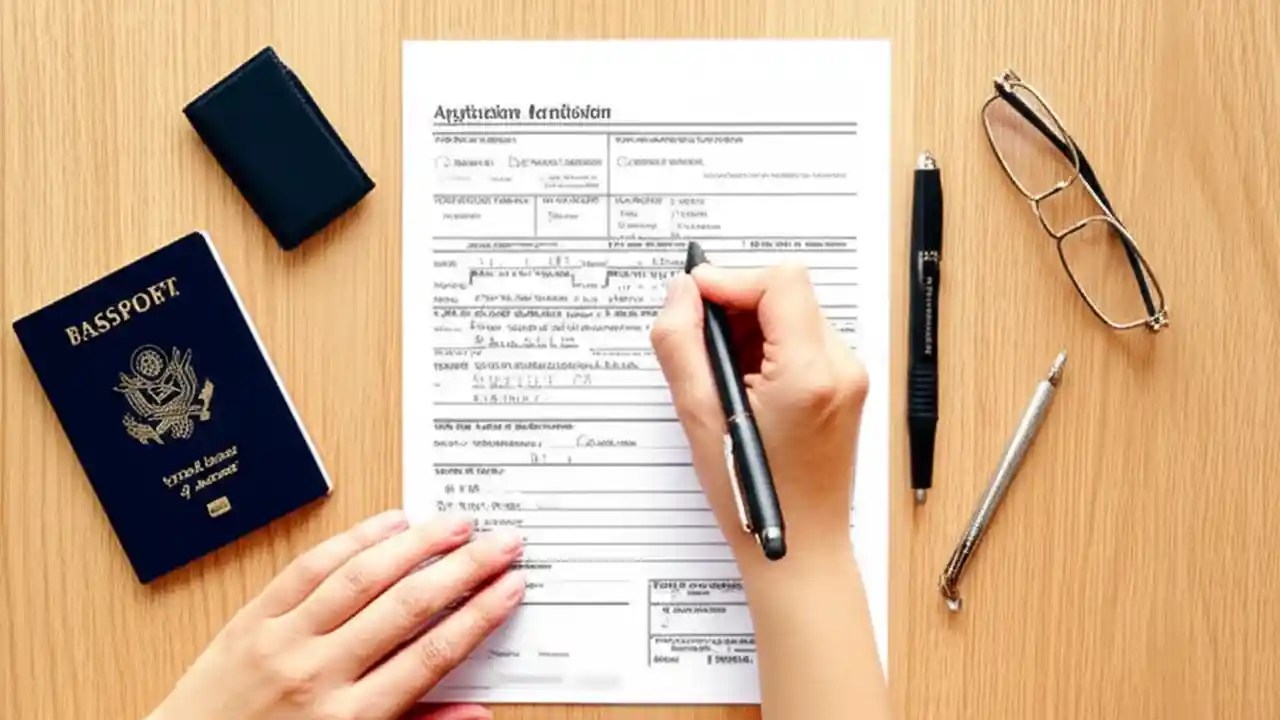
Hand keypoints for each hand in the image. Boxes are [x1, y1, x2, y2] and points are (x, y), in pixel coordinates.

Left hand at [146, 511, 524, 719]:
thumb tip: (479, 715)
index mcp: (350, 719)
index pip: (431, 655)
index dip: (479, 615)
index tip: (510, 586)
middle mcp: (320, 675)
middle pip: (407, 607)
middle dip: (463, 568)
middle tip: (502, 541)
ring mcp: (284, 641)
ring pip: (362, 576)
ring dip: (416, 544)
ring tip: (456, 523)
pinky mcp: (253, 618)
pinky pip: (309, 569)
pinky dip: (353, 540)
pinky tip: (388, 524)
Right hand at [649, 263, 867, 578]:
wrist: (801, 549)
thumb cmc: (756, 502)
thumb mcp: (700, 418)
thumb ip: (682, 345)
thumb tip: (680, 295)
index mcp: (809, 374)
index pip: (778, 283)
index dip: (729, 279)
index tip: (694, 295)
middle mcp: (840, 369)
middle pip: (787, 293)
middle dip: (736, 304)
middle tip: (699, 339)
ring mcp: (848, 378)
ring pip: (793, 313)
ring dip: (750, 327)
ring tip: (720, 373)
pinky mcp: (844, 386)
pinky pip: (802, 340)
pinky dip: (767, 347)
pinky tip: (743, 385)